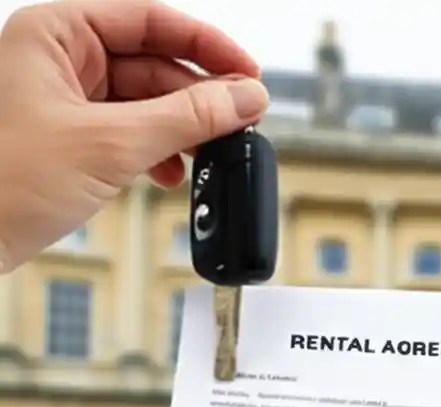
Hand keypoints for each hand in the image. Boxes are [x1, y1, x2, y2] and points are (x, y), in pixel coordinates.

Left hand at [0, 0, 268, 272]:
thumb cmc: (0, 184)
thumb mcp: (111, 144)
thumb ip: (189, 117)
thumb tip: (246, 97)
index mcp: (54, 35)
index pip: (149, 20)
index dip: (206, 46)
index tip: (247, 74)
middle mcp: (56, 59)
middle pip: (152, 62)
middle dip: (198, 97)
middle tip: (240, 122)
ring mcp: (60, 100)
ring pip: (145, 101)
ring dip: (182, 129)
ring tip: (209, 153)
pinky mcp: (67, 139)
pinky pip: (129, 131)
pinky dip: (158, 150)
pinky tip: (171, 173)